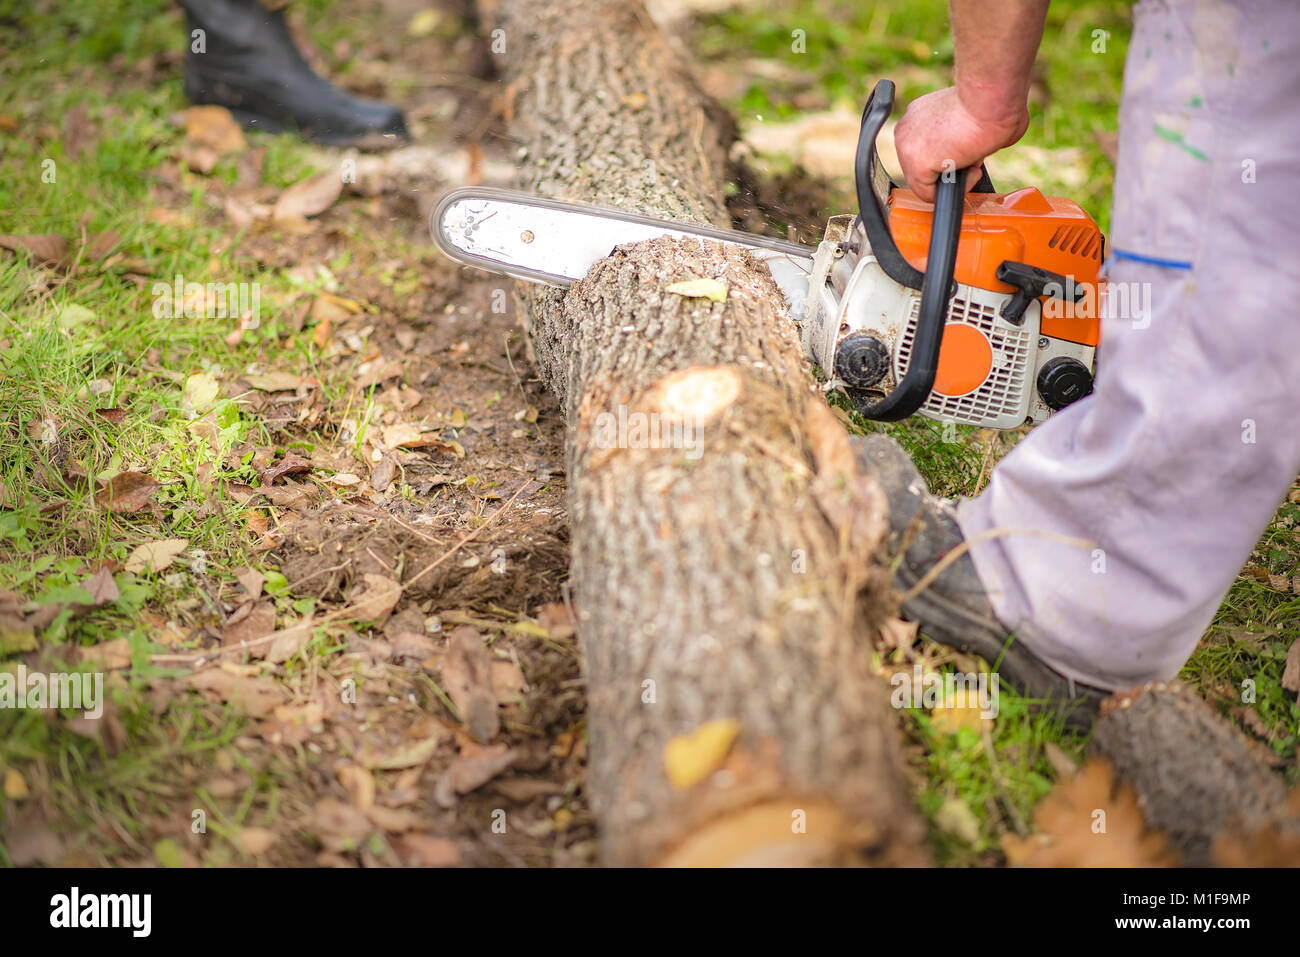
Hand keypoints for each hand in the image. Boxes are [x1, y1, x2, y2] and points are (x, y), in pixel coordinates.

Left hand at [893, 86, 1028, 201]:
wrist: (991, 97)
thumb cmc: (993, 101)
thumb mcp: (969, 116)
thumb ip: (960, 136)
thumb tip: (973, 153)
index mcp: (918, 115)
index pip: (927, 150)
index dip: (952, 156)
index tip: (969, 149)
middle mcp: (906, 129)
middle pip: (924, 166)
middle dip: (951, 168)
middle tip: (974, 155)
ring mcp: (906, 146)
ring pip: (925, 182)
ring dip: (953, 178)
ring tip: (974, 161)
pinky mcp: (915, 164)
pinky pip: (929, 194)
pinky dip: (954, 190)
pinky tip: (971, 171)